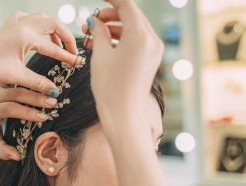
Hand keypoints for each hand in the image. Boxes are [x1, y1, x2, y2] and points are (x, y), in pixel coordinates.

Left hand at [0, 11, 83, 95]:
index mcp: (26, 36)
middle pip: (54, 24)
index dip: (68, 56)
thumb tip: (54, 91)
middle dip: (66, 37)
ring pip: (42, 18)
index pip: (53, 47)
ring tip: (57, 44)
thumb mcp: (16, 76)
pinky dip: (37, 23)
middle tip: (72, 52)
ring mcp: (15, 23)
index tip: (79, 63)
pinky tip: (36, 34)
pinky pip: (27, 18)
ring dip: (53, 29)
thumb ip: (37, 82)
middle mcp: (22, 25)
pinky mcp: (8, 26)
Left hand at [0, 85, 57, 160]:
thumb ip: (1, 151)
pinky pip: (20, 78)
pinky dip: (33, 80)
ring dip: (37, 87)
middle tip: (53, 102)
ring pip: (19, 83)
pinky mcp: (5, 80)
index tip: (43, 117)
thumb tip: (17, 156)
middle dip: (36, 98)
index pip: (10, 109)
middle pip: (16, 93)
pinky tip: (47, 83)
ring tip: (53, 92)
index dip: (26, 112)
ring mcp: (0, 86)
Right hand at [83, 2, 163, 124]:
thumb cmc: (109, 86)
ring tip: (92, 35)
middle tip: (91, 21)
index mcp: (140, 35)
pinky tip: (104, 44)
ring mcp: (154, 50)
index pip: (126, 6)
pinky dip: (121, 39)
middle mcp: (152, 40)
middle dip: (110, 15)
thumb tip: (94, 21)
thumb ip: (98, 32)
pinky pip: (137, 41)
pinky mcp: (151, 60)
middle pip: (131, 16)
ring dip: (114, 28)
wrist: (123, 114)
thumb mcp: (100, 55)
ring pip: (133, 28)